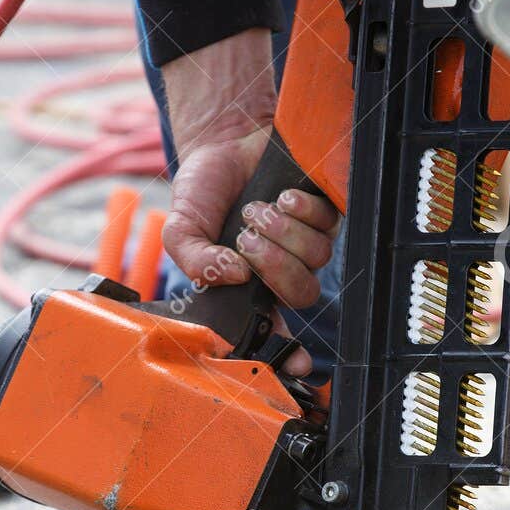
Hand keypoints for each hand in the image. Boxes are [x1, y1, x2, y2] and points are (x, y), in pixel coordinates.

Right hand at [158, 30, 341, 373]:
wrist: (222, 141)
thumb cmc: (203, 191)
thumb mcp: (180, 227)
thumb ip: (192, 258)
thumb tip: (230, 275)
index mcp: (250, 288)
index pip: (275, 332)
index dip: (291, 355)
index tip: (301, 368)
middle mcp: (282, 271)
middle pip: (302, 292)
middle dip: (276, 265)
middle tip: (247, 237)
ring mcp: (306, 243)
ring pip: (316, 257)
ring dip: (284, 231)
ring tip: (257, 209)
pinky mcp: (323, 212)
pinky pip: (328, 222)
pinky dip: (302, 209)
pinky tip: (281, 195)